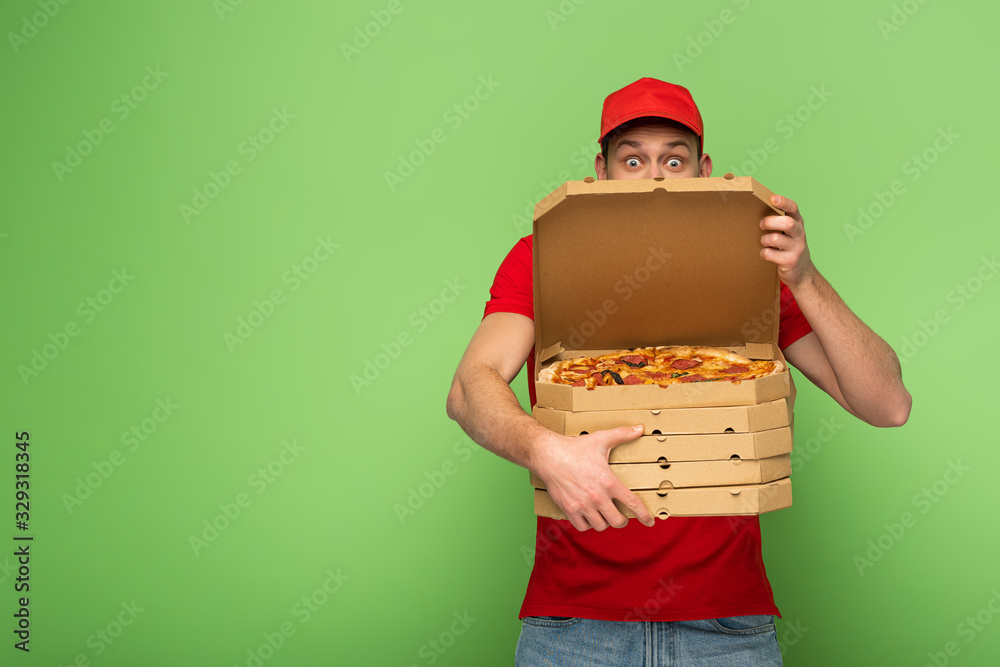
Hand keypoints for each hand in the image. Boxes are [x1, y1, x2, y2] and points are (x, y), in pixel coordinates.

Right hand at [533, 425, 654, 530]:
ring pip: (601, 526)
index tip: (649, 521)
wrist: (548, 455)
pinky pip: (582, 527)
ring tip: (603, 515)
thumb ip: (622, 434)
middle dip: (622, 520)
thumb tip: (640, 428)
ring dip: (604, 522)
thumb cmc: (575, 448)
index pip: (632, 503)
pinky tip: (588, 517)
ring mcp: (583, 505)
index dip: (644, 515)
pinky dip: (587, 525)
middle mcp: (597, 497)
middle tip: (620, 515)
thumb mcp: (601, 439)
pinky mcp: (569, 509)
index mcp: (609, 481)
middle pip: (618, 521)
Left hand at [760, 194, 816, 289]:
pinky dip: (764, 253)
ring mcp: (796, 248)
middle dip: (770, 222)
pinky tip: (767, 253)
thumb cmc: (789, 246)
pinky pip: (770, 254)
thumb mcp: (789, 232)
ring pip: (775, 239)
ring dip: (765, 240)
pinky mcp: (790, 261)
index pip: (794, 208)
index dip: (784, 202)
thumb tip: (755, 207)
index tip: (773, 198)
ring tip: (765, 242)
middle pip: (787, 223)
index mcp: (798, 222)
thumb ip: (780, 220)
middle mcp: (799, 234)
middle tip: (761, 224)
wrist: (802, 272)